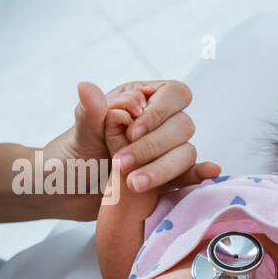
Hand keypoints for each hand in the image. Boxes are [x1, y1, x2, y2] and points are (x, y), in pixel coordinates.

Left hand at [43, 80, 220, 213]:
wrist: (66, 191)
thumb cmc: (72, 156)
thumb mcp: (79, 133)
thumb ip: (89, 111)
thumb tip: (87, 87)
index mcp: (141, 101)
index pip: (174, 93)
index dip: (161, 111)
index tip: (133, 131)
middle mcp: (159, 123)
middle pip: (183, 125)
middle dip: (154, 146)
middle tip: (122, 162)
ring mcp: (166, 152)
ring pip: (186, 152)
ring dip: (163, 167)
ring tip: (132, 184)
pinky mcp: (170, 179)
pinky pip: (190, 174)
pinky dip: (200, 174)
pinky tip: (210, 172)